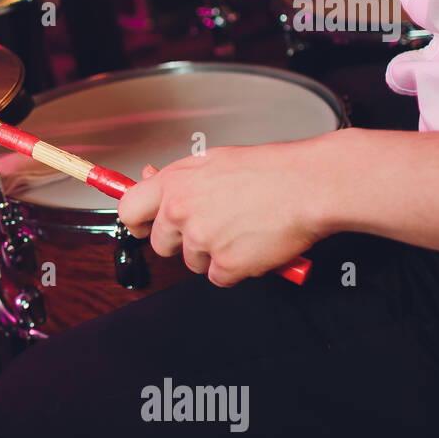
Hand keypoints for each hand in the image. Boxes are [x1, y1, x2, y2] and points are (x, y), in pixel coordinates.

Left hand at [117, 141, 329, 286]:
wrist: (310, 185)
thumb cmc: (271, 170)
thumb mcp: (213, 160)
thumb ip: (180, 178)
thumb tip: (150, 181)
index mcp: (175, 182)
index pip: (128, 210)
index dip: (138, 221)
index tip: (146, 225)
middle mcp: (181, 210)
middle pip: (161, 244)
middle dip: (182, 241)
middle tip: (211, 227)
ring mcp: (202, 240)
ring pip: (193, 262)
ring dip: (214, 253)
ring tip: (241, 229)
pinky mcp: (226, 265)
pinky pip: (220, 277)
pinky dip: (236, 268)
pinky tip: (252, 244)